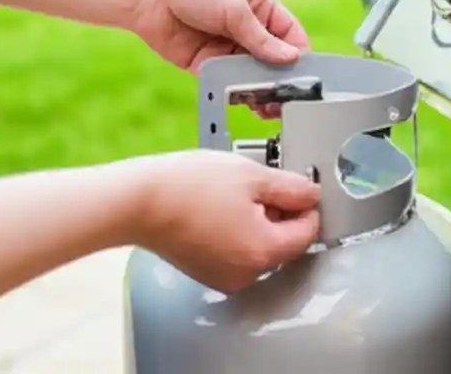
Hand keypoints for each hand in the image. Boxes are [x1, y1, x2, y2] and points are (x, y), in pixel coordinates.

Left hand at [129, 0, 309, 115]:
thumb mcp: (235, 8)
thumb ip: (261, 38)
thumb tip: (290, 58)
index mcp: (261, 8)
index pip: (290, 36)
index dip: (298, 56)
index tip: (302, 76)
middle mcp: (248, 29)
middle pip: (273, 60)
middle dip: (279, 79)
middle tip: (284, 98)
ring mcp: (228, 47)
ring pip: (252, 74)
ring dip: (259, 90)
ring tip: (266, 106)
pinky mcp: (208, 64)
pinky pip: (228, 81)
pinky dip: (236, 92)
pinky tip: (242, 101)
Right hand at [130, 151, 320, 293]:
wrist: (138, 201)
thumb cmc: (188, 187)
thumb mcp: (252, 175)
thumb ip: (292, 188)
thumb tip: (312, 194)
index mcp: (263, 251)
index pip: (308, 233)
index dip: (307, 206)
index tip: (299, 188)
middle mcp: (247, 273)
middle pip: (284, 242)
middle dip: (280, 214)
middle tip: (260, 185)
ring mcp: (225, 277)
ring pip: (259, 247)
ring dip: (257, 222)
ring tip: (232, 195)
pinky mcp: (207, 272)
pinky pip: (236, 252)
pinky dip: (235, 232)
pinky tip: (218, 208)